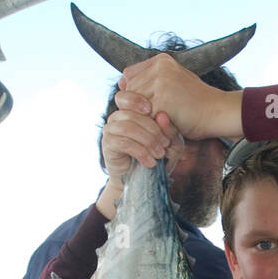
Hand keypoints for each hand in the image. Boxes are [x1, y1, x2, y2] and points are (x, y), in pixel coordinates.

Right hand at [96, 95, 185, 219]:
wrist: (140, 181)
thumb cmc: (156, 158)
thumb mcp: (170, 145)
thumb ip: (170, 131)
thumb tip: (162, 116)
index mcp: (130, 112)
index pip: (126, 97)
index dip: (137, 100)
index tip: (152, 110)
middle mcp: (117, 118)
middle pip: (132, 114)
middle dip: (153, 130)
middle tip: (165, 145)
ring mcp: (110, 130)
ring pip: (128, 127)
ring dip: (148, 141)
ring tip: (159, 154)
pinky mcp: (107, 145)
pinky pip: (124, 143)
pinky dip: (140, 152)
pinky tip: (150, 162)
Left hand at [118, 54, 239, 140]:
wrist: (218, 112)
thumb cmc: (196, 103)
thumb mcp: (173, 82)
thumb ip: (149, 80)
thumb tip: (120, 83)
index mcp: (161, 60)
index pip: (129, 77)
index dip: (134, 93)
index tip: (149, 104)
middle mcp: (159, 67)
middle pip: (128, 91)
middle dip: (136, 107)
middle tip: (156, 116)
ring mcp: (160, 82)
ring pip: (133, 105)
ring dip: (143, 117)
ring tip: (161, 121)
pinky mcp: (162, 100)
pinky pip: (144, 117)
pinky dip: (151, 125)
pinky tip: (164, 126)